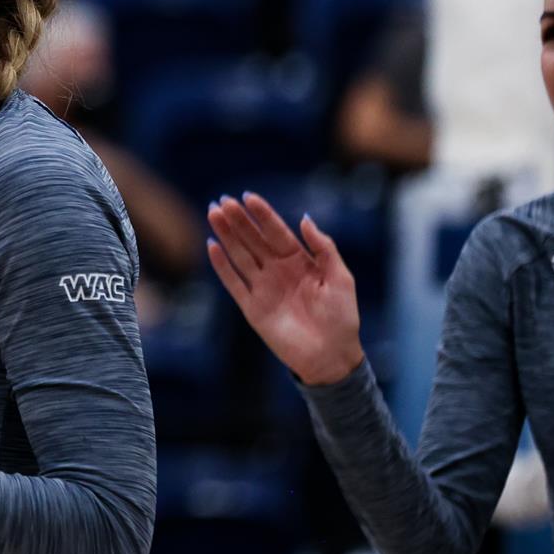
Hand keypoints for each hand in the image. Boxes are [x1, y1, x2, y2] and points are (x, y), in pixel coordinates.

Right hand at [205, 193, 363, 386]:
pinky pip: (233, 282)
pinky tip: (212, 246)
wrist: (331, 356)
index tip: (248, 197)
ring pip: (240, 255)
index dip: (262, 214)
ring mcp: (264, 288)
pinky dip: (222, 266)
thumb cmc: (342, 318)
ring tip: (213, 214)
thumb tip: (304, 219)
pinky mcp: (252, 307)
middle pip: (254, 239)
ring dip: (226, 235)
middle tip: (222, 200)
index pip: (276, 232)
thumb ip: (324, 248)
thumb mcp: (340, 278)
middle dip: (238, 220)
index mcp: (300, 261)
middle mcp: (278, 271)